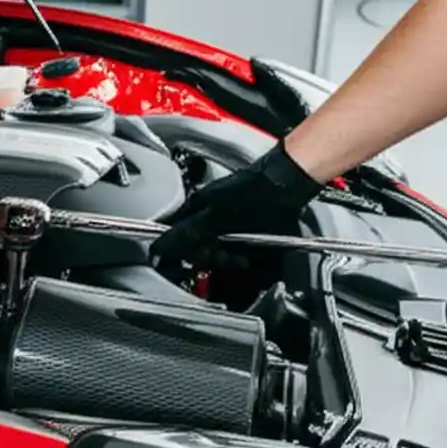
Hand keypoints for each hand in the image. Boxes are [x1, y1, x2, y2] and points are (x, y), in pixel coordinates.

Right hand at [151, 145, 322, 266]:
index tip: (198, 263)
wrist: (286, 184)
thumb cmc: (256, 197)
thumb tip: (160, 246)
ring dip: (224, 256)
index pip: (173, 235)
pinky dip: (236, 250)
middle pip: (194, 243)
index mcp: (194, 207)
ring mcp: (222, 212)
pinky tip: (246, 254)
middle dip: (208, 257)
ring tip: (239, 259)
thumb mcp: (217, 221)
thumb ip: (188, 235)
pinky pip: (228, 240)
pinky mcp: (238, 217)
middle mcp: (204, 208)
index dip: (182, 254)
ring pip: (212, 243)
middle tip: (225, 260)